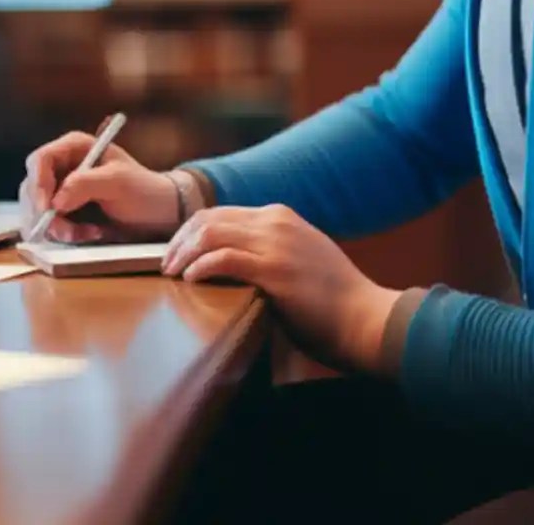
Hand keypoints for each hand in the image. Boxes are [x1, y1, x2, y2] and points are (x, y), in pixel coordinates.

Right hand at [19, 131, 179, 242]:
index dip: (38, 184)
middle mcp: (61, 167)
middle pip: (32, 188)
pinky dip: (64, 235)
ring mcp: (60, 190)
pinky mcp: (63, 213)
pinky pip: (49, 226)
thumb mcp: (118, 182)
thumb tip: (56, 200)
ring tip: (88, 233)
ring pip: (36, 211)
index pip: (39, 160)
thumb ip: (85, 184)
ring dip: (57, 228)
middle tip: (68, 231)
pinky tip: (89, 234)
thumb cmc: (144, 190)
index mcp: (73, 148)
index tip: (48, 208)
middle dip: (46, 213)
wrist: (159, 213)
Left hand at [161, 204, 401, 374]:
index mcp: (280, 217)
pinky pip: (224, 259)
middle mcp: (277, 222)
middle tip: (166, 263)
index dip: (190, 231)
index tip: (175, 252)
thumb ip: (267, 252)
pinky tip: (190, 279)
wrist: (367, 319)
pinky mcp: (275, 269)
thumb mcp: (299, 259)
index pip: (220, 213)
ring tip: (172, 272)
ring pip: (210, 234)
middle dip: (180, 240)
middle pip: (208, 219)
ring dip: (184, 253)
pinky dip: (200, 267)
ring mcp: (276, 243)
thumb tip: (227, 262)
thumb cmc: (332, 301)